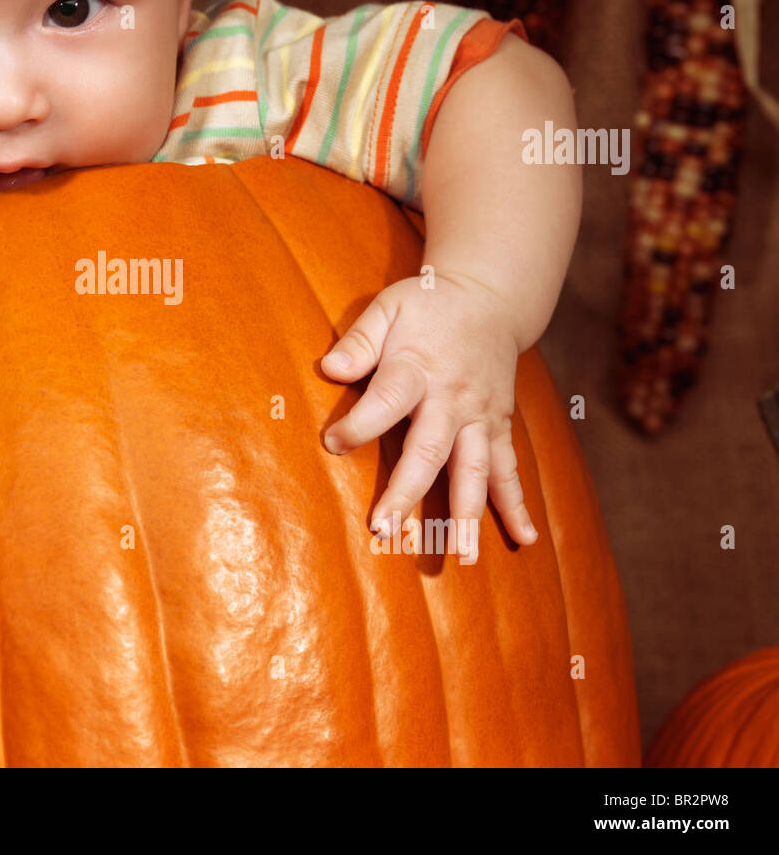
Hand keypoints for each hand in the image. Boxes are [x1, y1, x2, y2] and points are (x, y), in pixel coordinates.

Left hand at [320, 269, 537, 563]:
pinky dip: (517, 504)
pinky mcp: (499, 426)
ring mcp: (480, 416)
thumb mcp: (389, 306)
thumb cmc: (429, 305)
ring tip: (461, 555)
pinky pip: (509, 469)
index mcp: (418, 367)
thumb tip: (330, 369)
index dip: (359, 425)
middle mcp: (453, 398)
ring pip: (475, 469)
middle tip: (384, 529)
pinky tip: (525, 539)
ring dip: (467, 514)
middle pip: (430, 450)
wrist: (490, 298)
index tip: (333, 443)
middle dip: (407, 492)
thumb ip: (360, 339)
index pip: (387, 401)